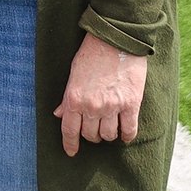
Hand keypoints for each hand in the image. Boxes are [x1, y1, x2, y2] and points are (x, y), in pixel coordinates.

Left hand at [53, 32, 148, 154]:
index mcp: (74, 99)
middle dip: (91, 135)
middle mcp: (92, 106)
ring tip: (110, 126)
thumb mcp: (73, 74)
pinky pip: (129, 130)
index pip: (69, 130)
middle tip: (95, 128)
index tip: (71, 152)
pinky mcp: (131, 104)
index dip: (70, 144)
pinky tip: (125, 133)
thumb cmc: (92, 54)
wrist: (116, 39)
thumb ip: (67, 98)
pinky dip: (126, 135)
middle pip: (90, 135)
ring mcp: (112, 106)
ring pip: (109, 135)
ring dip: (108, 134)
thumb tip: (58, 114)